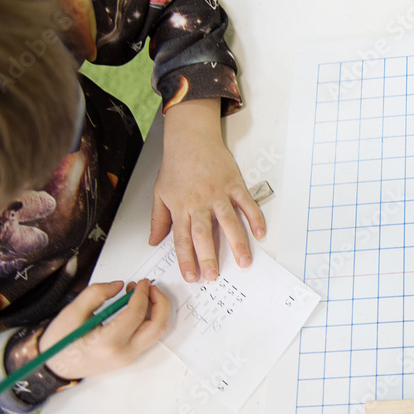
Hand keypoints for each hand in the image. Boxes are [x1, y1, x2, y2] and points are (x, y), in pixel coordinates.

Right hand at [43, 280, 168, 379]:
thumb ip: (97, 293)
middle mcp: (122, 354)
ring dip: (156, 310)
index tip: (140, 282)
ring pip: (156, 332)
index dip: (141, 294)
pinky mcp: (128, 357)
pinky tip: (138, 306)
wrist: (54, 367)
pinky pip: (147, 336)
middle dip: (160, 303)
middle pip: (156, 326)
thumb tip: (119, 285)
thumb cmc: (60, 342)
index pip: (136, 314)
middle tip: (149, 287)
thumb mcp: (72, 312)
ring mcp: (128, 358)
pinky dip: (149, 319)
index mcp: (108, 343)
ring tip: (142, 294)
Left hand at [150, 98, 266, 281]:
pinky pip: (247, 204)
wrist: (190, 137)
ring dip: (237, 244)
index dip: (186, 259)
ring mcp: (218, 194)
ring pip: (228, 222)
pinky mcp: (234, 184)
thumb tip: (153, 241)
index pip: (182, 239)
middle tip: (214, 275)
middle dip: (208, 257)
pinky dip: (255, 218)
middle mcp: (199, 203)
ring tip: (244, 262)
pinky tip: (260, 234)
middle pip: (204, 234)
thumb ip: (158, 219)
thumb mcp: (160, 192)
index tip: (191, 276)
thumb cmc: (176, 165)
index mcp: (180, 207)